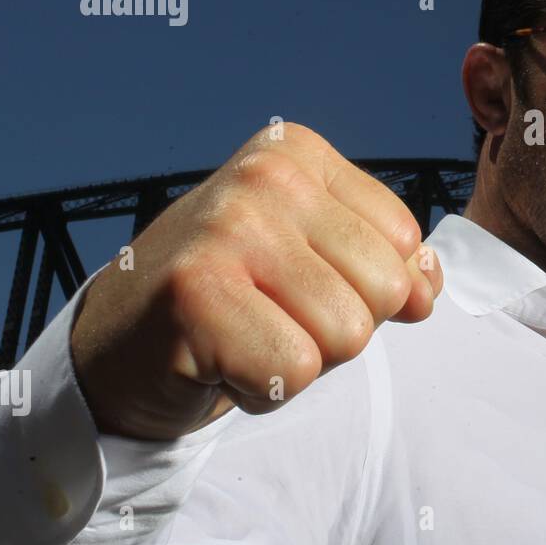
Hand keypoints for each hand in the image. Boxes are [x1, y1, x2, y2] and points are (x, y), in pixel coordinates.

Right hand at [70, 121, 441, 439]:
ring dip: (303, 361)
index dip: (366, 289)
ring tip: (246, 338)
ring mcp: (228, 228)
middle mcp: (267, 177)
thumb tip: (428, 288)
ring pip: (348, 334)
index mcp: (299, 154)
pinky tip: (223, 364)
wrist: (117, 345)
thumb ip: (388, 265)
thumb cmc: (232, 299)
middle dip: (341, 327)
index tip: (297, 283)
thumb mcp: (317, 259)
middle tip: (270, 317)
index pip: (405, 241)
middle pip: (384, 289)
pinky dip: (266, 390)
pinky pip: (293, 371)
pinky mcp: (194, 292)